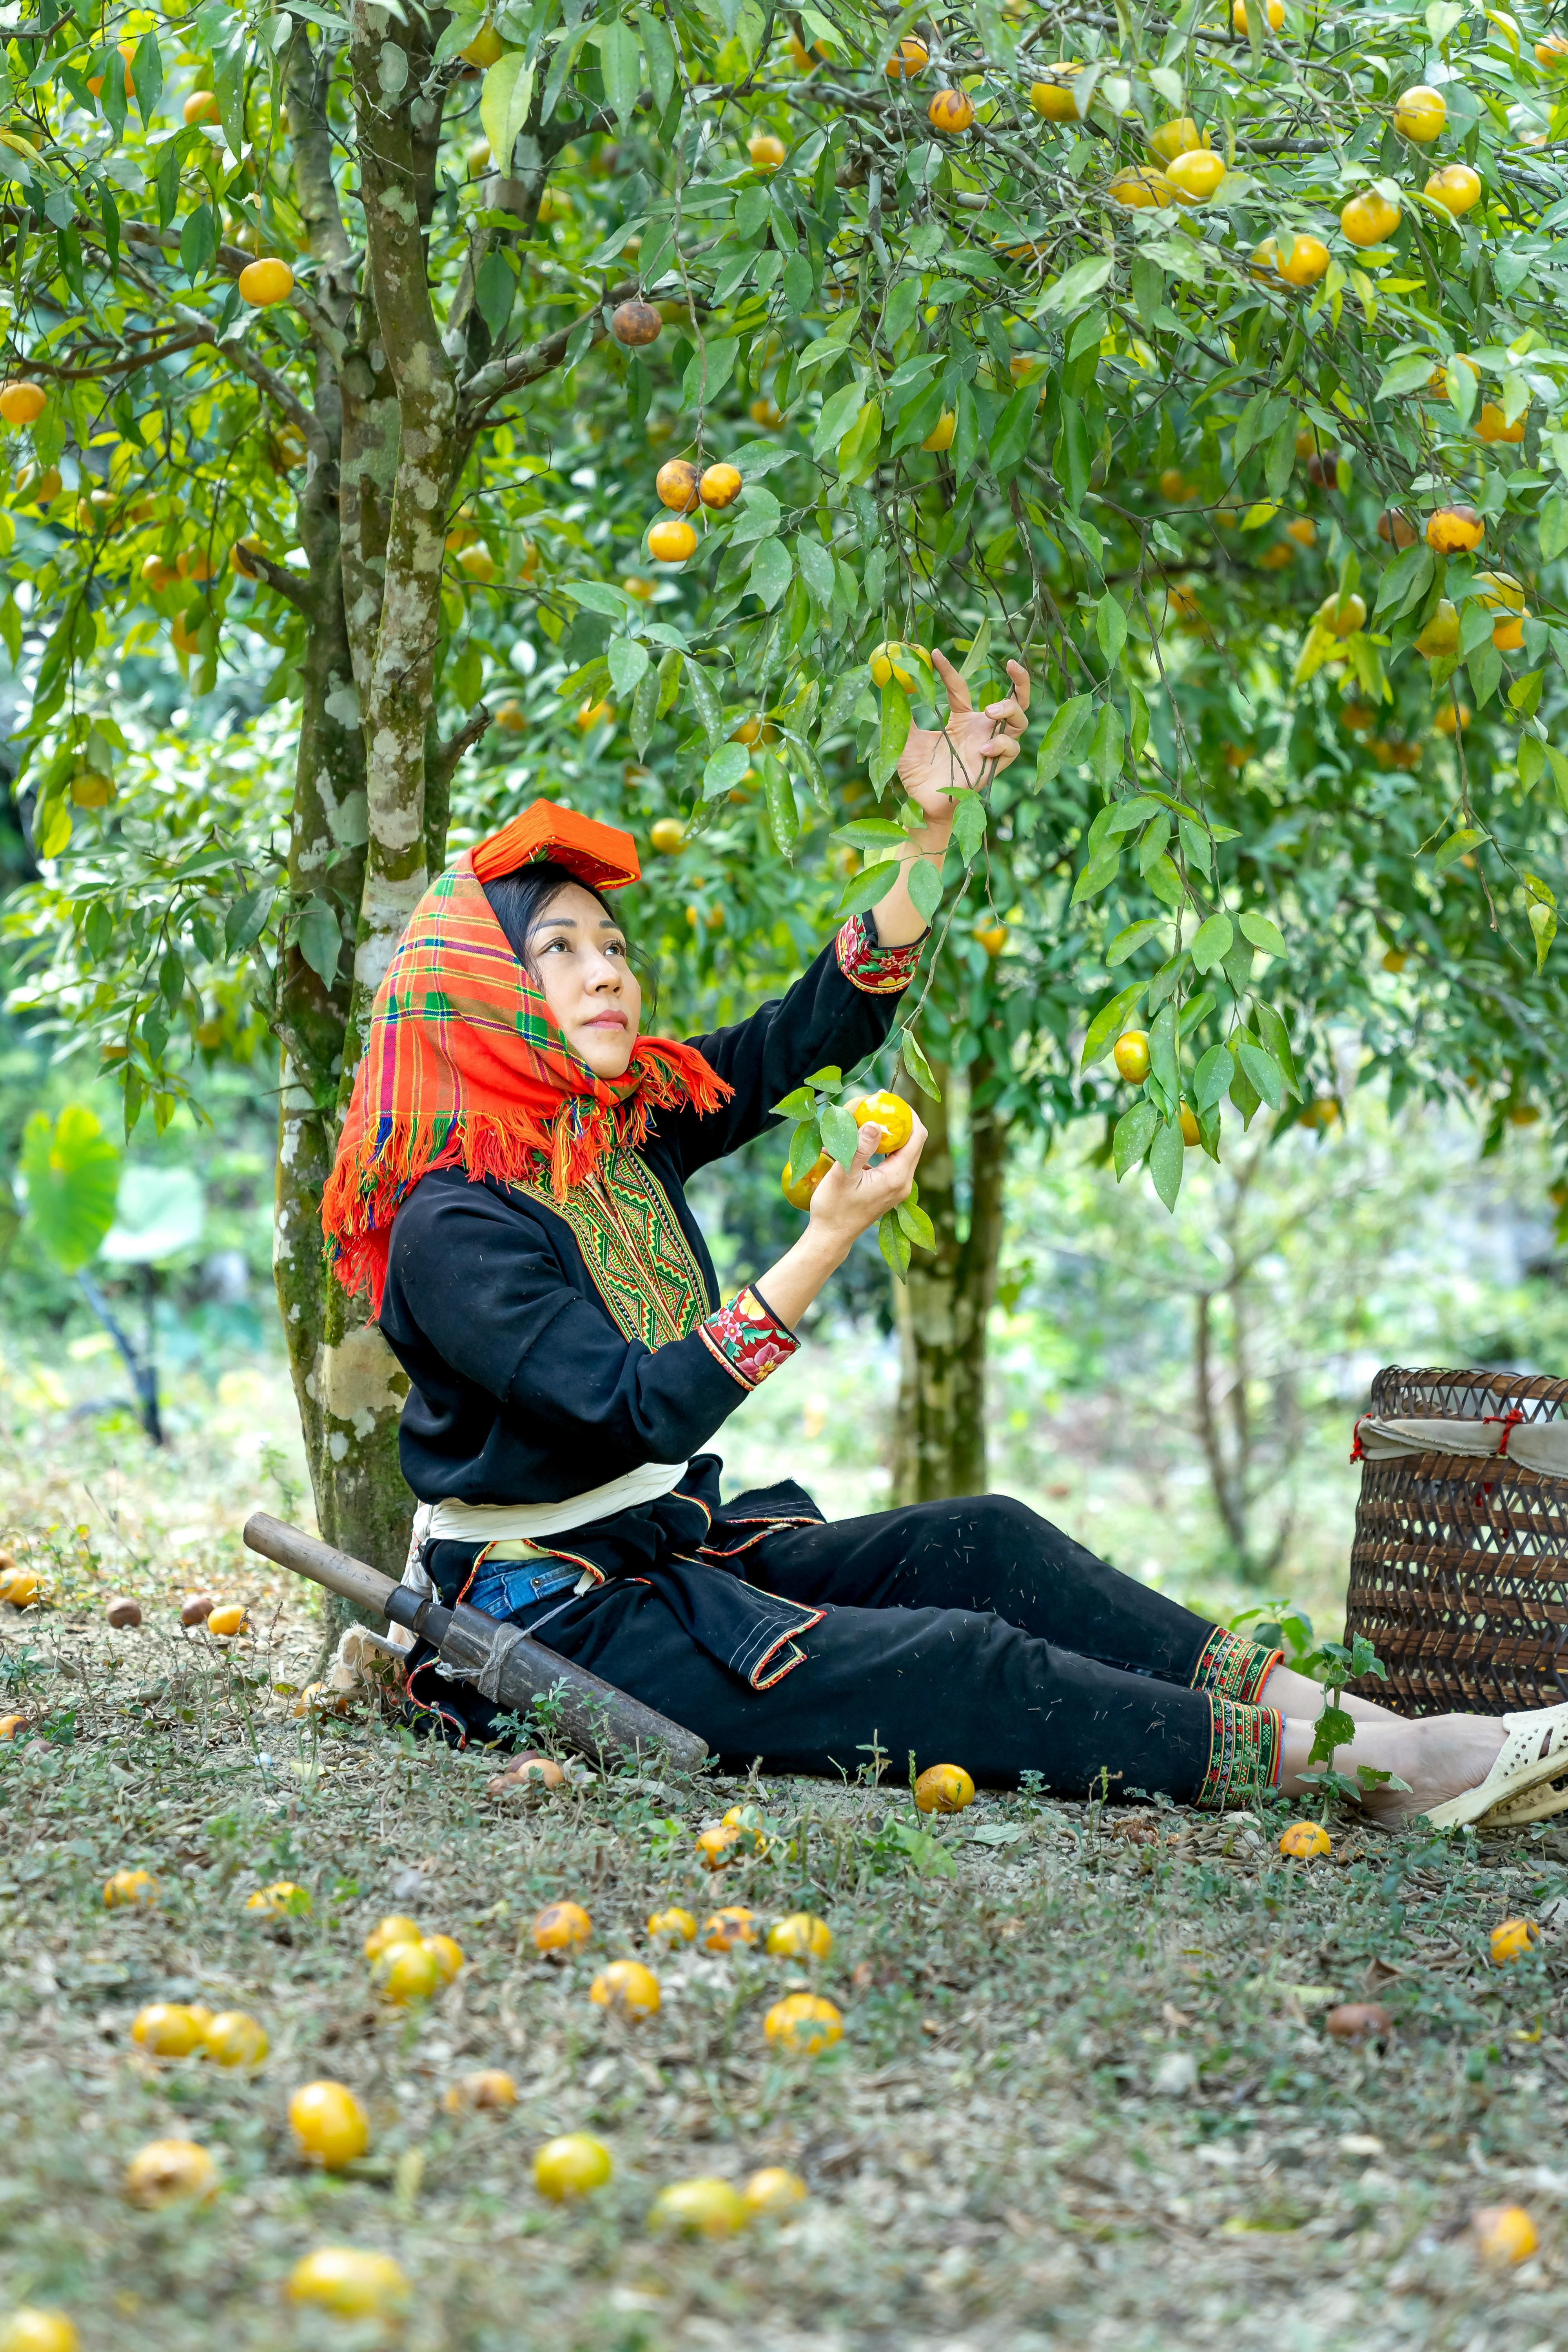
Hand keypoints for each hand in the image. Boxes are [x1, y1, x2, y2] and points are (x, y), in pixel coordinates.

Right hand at [807, 1114, 926, 1252]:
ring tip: (866, 1116)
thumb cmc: (833, 1208)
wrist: (830, 1237)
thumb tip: (874, 1124)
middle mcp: (903, 1182)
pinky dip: (877, 1148)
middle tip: (876, 1103)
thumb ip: (860, 1148)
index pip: (916, 1137)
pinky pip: (889, 1161)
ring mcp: (896, 1187)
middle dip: (897, 1120)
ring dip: (886, 1133)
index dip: (908, 1114)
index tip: (890, 1099)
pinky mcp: (887, 1189)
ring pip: (900, 1150)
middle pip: (912, 1142)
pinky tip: (855, 1141)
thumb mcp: (843, 1175)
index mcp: (896, 1177)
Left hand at [898, 650, 1031, 838]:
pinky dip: (1002, 743)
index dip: (948, 670)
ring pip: (1020, 722)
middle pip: (1015, 699)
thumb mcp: (906, 740)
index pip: (960, 688)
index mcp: (962, 720)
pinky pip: (1011, 749)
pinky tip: (984, 747)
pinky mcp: (994, 766)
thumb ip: (903, 716)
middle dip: (1020, 680)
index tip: (934, 653)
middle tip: (1010, 663)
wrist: (922, 804)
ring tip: (989, 711)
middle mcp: (981, 730)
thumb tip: (889, 687)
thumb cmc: (917, 775)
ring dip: (1010, 711)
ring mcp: (990, 747)